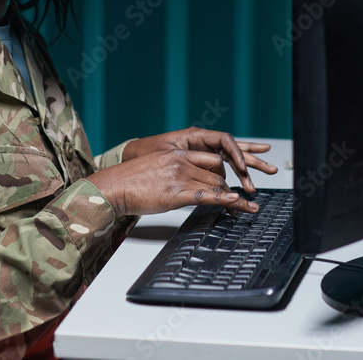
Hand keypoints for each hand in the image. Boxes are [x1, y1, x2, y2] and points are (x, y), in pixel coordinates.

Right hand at [86, 149, 258, 215]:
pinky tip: (237, 203)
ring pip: (217, 183)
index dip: (226, 173)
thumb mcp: (157, 169)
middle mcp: (182, 162)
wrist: (113, 187)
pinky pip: (208, 195)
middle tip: (242, 201)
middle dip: (233, 186)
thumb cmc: (131, 181)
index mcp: (178, 154)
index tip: (234, 185)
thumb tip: (187, 183)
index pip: (212, 159)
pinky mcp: (177, 192)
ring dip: (236, 198)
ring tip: (249, 208)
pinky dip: (225, 200)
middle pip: (219, 171)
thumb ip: (176, 171)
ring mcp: (180, 176)